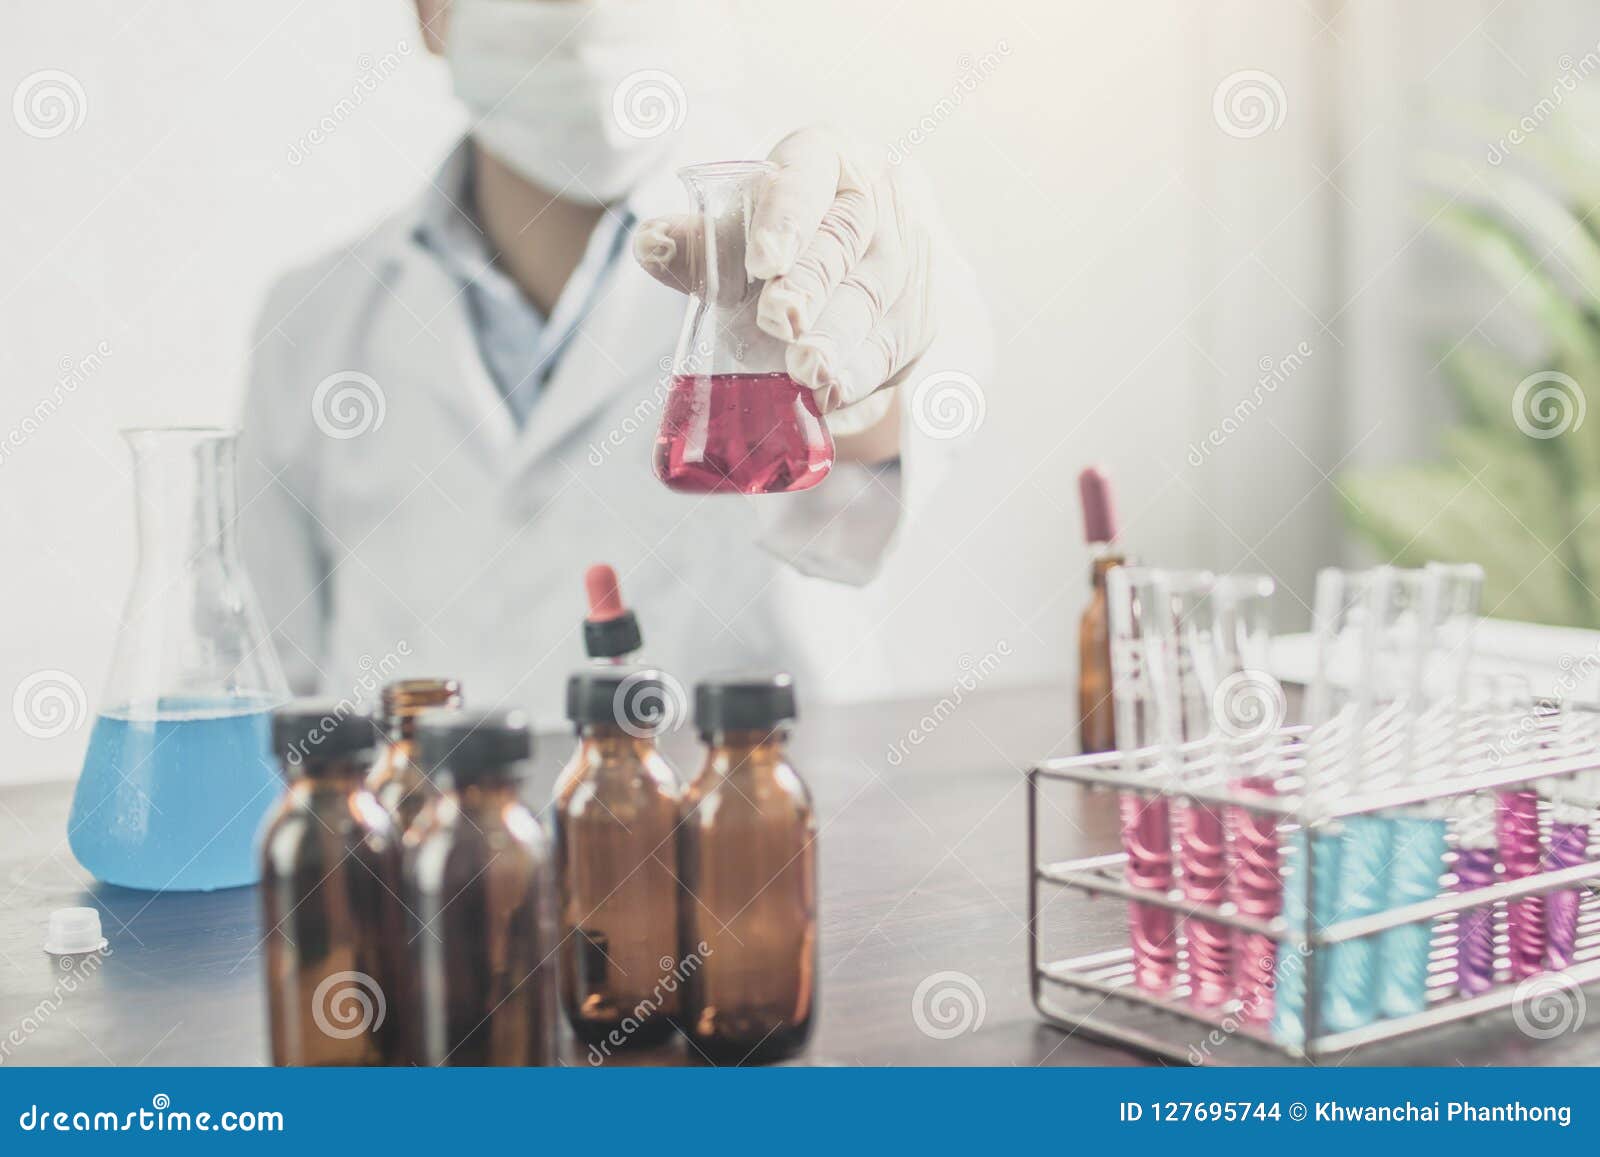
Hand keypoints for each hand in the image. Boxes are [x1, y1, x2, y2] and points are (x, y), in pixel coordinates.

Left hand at [635, 126, 935, 418]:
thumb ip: (699, 244)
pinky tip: (830, 394)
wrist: (850, 271)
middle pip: (846, 239)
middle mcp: (877, 199)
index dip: (787, 216)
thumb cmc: (781, 245)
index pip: (809, 175)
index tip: (764, 260)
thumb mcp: (737, 237)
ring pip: (872, 297)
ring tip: (805, 371)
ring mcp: (906, 258)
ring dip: (836, 339)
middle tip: (781, 319)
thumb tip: (652, 244)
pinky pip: (890, 345)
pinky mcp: (917, 316)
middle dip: (813, 283)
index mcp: (825, 159)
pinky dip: (857, 373)